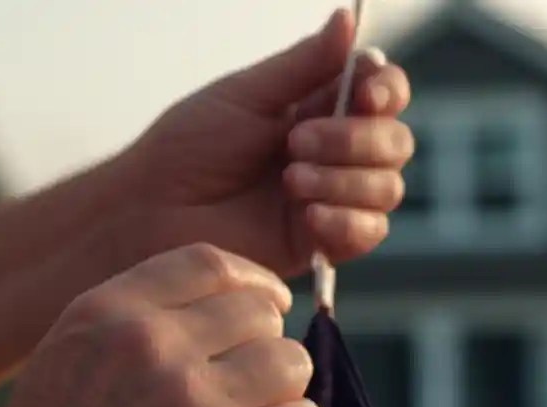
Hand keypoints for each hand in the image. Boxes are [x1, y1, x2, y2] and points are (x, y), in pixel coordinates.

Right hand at [0, 244, 323, 406]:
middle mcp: (155, 344)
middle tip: (248, 385)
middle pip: (261, 313)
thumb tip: (234, 309)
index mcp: (113, 309)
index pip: (212, 264)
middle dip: (265, 345)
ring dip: (283, 393)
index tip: (268, 306)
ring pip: (290, 364)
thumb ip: (139, 321)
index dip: (254, 283)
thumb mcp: (72, 353)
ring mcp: (193, 400)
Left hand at [116, 8, 413, 275]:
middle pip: (394, 142)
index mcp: (318, 108)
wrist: (152, 210)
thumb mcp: (246, 95)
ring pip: (386, 188)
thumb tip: (348, 21)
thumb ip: (303, 65)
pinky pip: (366, 233)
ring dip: (346, 180)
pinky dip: (346, 221)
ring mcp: (330, 199)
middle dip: (357, 140)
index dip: (386, 90)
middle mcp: (334, 153)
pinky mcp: (320, 244)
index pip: (381, 93)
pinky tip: (309, 216)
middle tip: (298, 142)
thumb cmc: (188, 148)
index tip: (365, 93)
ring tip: (290, 180)